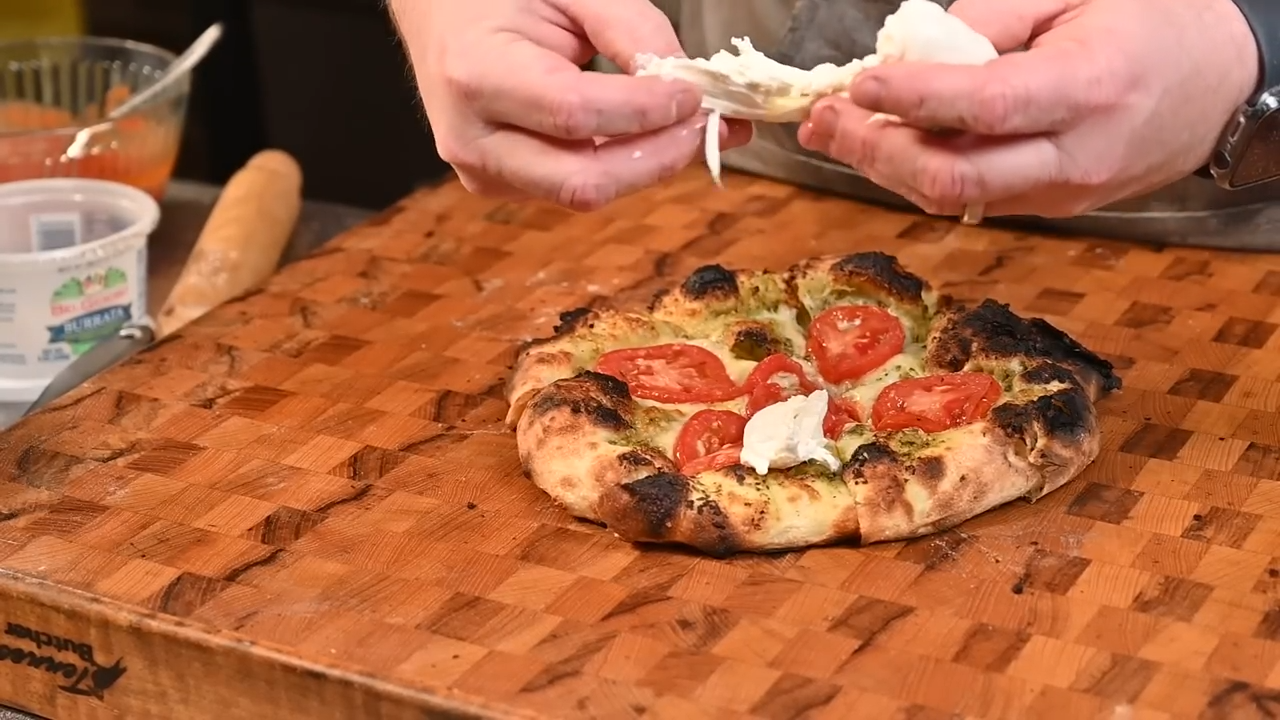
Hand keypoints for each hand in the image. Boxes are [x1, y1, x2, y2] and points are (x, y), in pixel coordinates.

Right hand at [391, 0, 751, 211]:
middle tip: (713, 125)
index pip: (574, 114)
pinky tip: (653, 137)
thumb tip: (686, 82)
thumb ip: (629, 28)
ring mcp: (483, 173)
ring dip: (650, 166)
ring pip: (586, 194)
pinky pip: (577, 188)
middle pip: (583, 180)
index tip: (695, 93)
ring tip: (695, 128)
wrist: (439, 13)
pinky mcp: (502, 186)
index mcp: (475, 76)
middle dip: (659, 157)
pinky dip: (625, 166)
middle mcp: (472, 141)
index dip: (644, 111)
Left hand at [797, 0, 1260, 217]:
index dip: (914, 102)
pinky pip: (971, 197)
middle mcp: (1075, 157)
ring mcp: (1063, 193)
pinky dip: (919, 173)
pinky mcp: (1051, 206)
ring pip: (952, 198)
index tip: (859, 84)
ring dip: (883, 167)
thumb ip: (992, 21)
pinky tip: (884, 144)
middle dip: (875, 153)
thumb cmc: (1152, 22)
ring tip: (832, 130)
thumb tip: (913, 53)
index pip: (985, 109)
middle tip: (823, 119)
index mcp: (1090, 91)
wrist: (1220, 82)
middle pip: (954, 179)